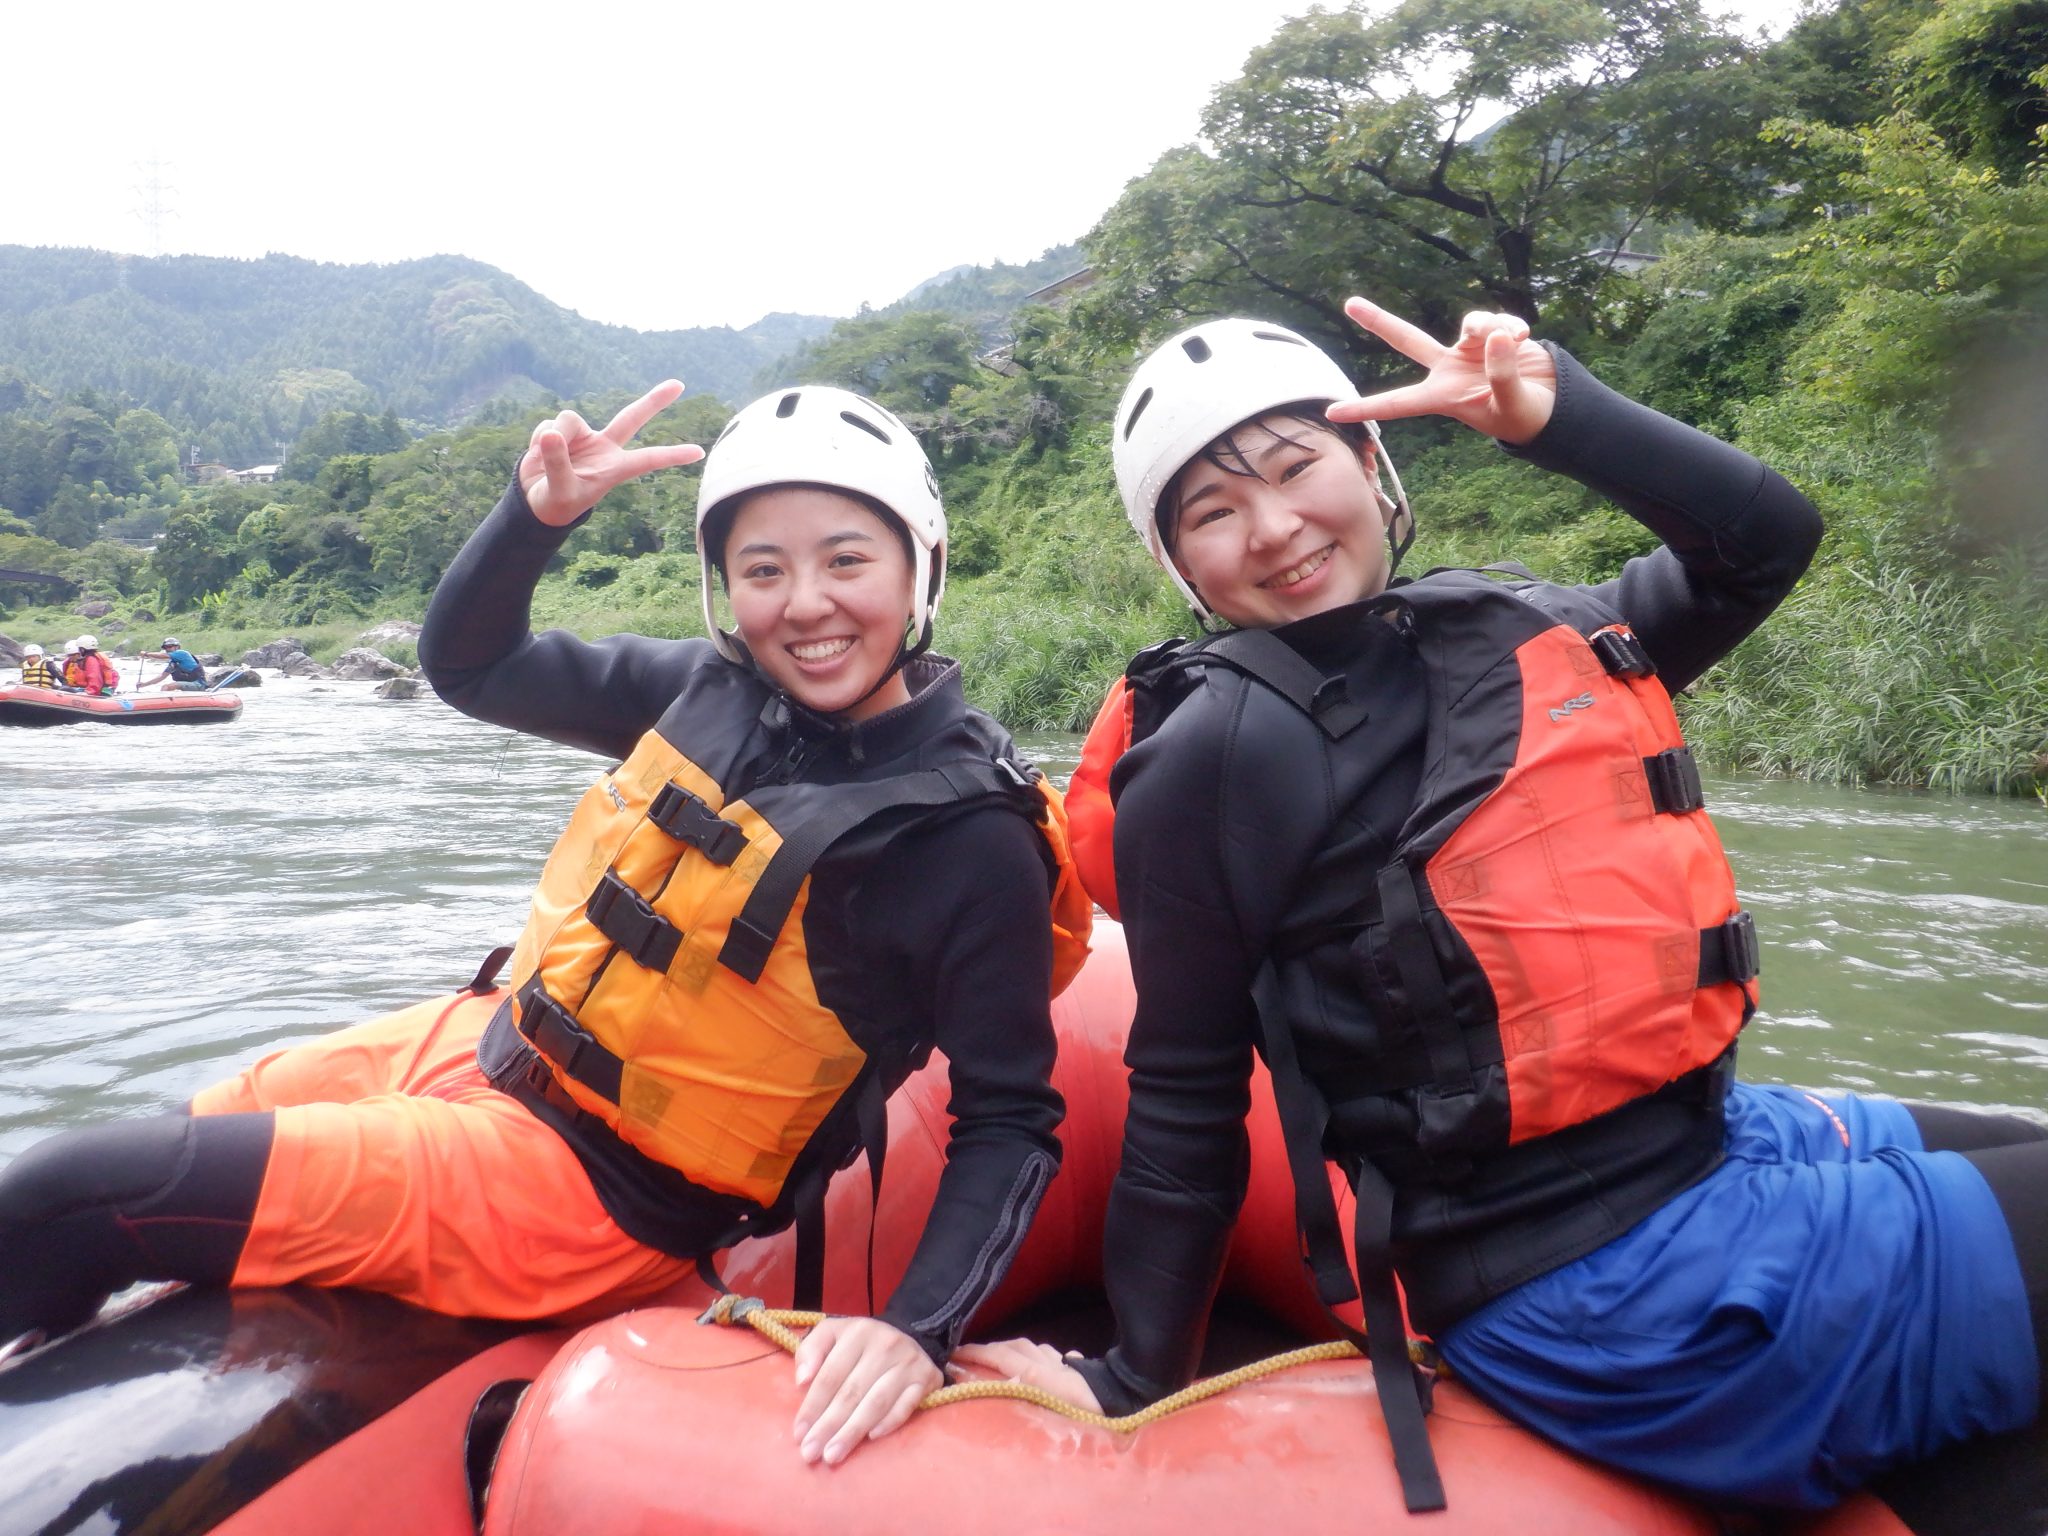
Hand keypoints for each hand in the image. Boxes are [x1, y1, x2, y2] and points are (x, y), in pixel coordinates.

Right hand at [519, 379, 704, 526]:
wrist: (534, 500)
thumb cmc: (555, 502)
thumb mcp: (560, 490)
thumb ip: (558, 463)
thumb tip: (552, 433)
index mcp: (614, 468)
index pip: (648, 459)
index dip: (672, 456)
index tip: (699, 452)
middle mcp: (604, 448)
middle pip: (632, 418)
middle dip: (654, 401)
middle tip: (679, 384)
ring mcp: (584, 437)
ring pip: (568, 419)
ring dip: (553, 437)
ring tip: (545, 460)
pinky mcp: (561, 431)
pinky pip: (548, 425)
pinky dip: (539, 440)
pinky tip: (538, 454)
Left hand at [792, 1317, 941, 1465]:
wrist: (907, 1336)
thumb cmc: (859, 1344)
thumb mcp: (832, 1334)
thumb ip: (811, 1351)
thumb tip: (802, 1380)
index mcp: (857, 1332)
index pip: (830, 1375)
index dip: (812, 1407)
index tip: (799, 1434)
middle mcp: (885, 1344)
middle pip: (851, 1392)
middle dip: (828, 1426)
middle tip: (811, 1453)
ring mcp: (908, 1362)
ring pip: (876, 1403)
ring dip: (852, 1432)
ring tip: (832, 1455)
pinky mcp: (927, 1378)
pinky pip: (906, 1406)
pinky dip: (888, 1423)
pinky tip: (870, 1439)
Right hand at [948, 1337, 1101, 1412]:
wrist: (1120, 1401)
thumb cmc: (1082, 1410)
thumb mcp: (1043, 1403)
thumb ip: (1011, 1388)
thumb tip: (981, 1376)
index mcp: (1035, 1372)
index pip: (999, 1356)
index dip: (976, 1352)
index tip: (955, 1352)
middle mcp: (1047, 1363)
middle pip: (1014, 1346)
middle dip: (991, 1348)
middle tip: (972, 1355)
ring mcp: (1063, 1364)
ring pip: (1034, 1347)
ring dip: (1015, 1348)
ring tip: (1002, 1356)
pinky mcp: (1079, 1370)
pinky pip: (1056, 1356)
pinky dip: (1043, 1356)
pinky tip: (1047, 1362)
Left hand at [1326, 296, 1556, 445]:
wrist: (1552, 404)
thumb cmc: (1525, 416)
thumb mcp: (1512, 404)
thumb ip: (1502, 373)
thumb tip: (1494, 337)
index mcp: (1443, 396)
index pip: (1398, 403)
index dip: (1366, 408)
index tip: (1331, 411)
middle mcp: (1448, 369)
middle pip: (1407, 340)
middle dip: (1380, 321)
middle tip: (1349, 303)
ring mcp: (1468, 349)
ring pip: (1469, 323)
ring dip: (1489, 326)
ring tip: (1512, 340)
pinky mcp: (1491, 334)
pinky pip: (1494, 319)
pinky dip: (1509, 324)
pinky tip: (1523, 336)